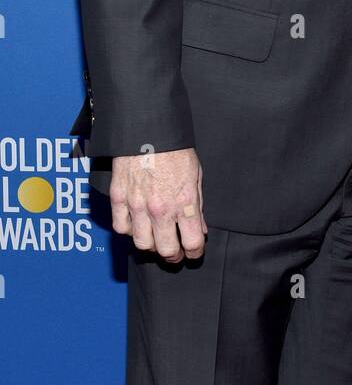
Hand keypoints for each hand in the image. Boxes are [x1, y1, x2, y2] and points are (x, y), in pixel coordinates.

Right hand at [110, 147, 207, 262]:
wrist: (149, 128)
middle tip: (176, 253)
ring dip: (151, 246)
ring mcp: (137, 204)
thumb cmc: (175, 150)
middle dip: (174, 256)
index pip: (192, 243)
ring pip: (142, 244)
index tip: (194, 252)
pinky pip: (121, 227)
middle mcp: (160, 208)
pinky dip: (129, 230)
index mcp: (185, 202)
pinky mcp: (119, 197)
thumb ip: (197, 205)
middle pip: (166, 250)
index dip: (195, 253)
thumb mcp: (196, 175)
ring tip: (156, 241)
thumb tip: (199, 228)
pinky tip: (137, 225)